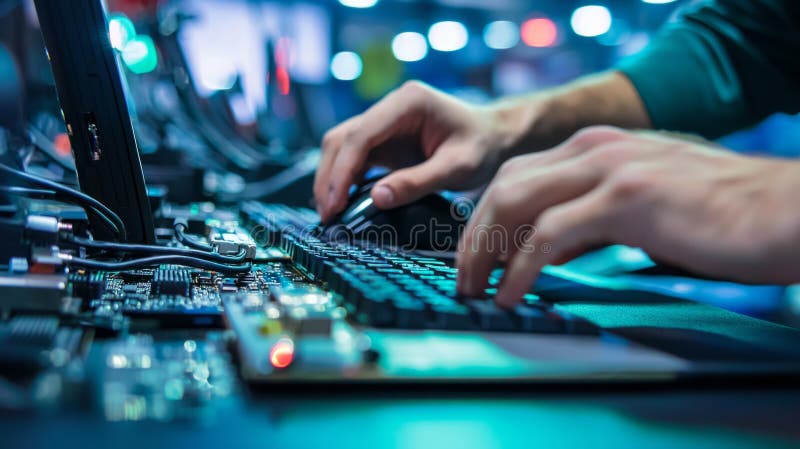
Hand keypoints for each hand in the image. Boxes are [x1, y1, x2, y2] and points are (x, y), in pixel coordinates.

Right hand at [314, 81, 528, 221]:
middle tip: (328, 215)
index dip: (342, 170)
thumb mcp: (457, 168)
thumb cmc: (483, 147)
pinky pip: (355, 157)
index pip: (361, 134)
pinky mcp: (384, 139)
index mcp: (408, 102)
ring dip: (332, 178)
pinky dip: (345, 179)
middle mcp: (390, 107)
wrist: (496, 137)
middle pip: (342, 138)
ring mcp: (385, 122)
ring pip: (342, 147)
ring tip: (332, 213)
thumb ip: (417, 183)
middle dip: (330, 177)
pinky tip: (344, 203)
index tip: (335, 203)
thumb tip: (377, 199)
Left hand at [456, 126, 799, 306]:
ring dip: (484, 251)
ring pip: (515, 203)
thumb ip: (593, 217)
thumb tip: (549, 249)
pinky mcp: (626, 198)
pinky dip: (519, 269)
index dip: (485, 216)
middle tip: (462, 276)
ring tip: (473, 289)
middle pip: (505, 185)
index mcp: (598, 146)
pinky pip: (548, 236)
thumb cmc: (719, 216)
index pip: (518, 174)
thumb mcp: (643, 204)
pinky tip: (510, 295)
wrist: (784, 211)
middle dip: (473, 235)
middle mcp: (596, 148)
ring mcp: (610, 168)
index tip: (473, 254)